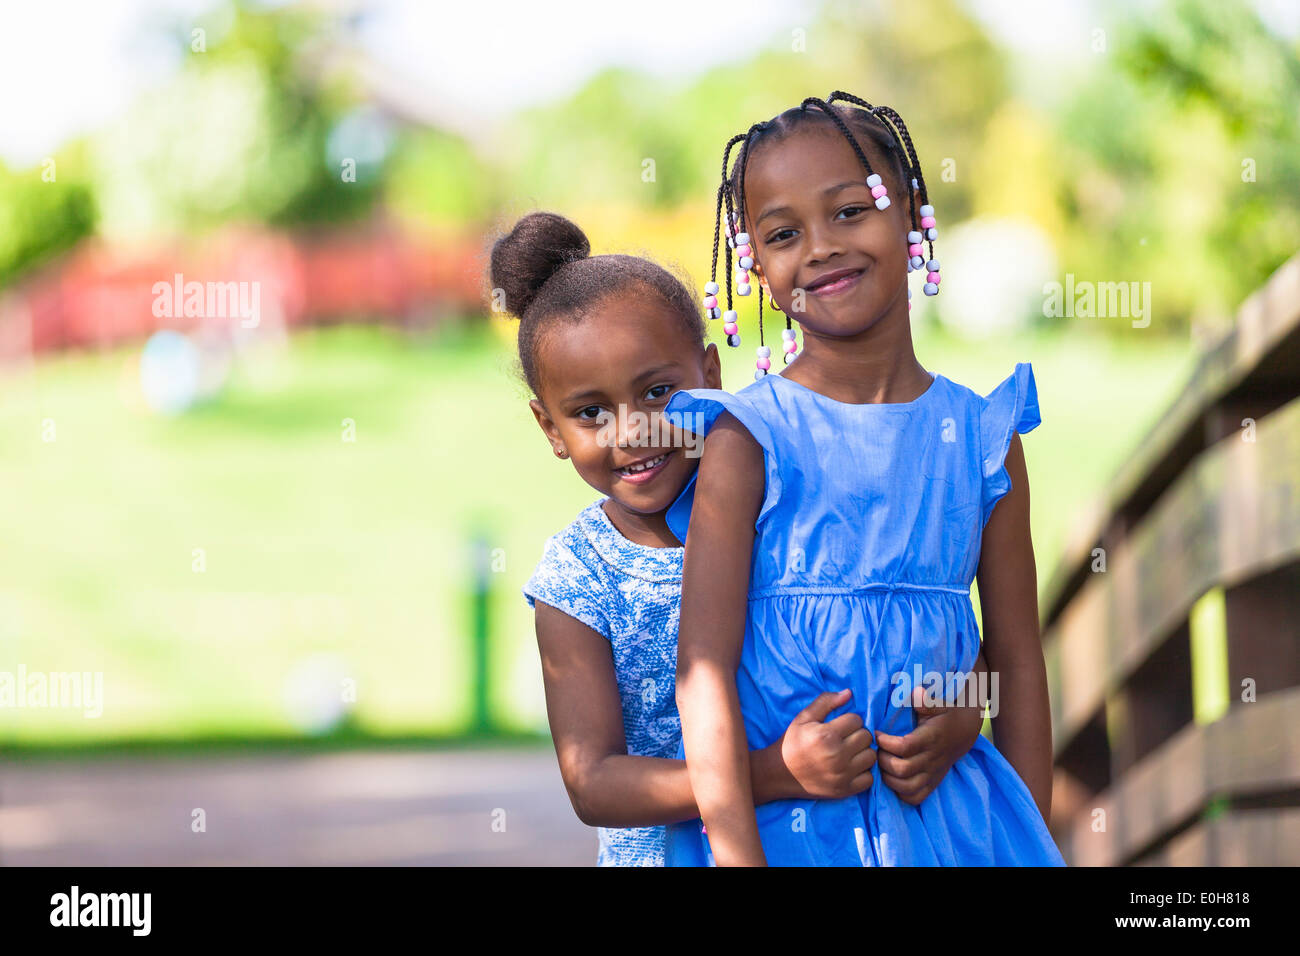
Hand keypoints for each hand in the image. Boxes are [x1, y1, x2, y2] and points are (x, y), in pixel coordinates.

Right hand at [776, 689, 874, 799]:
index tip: (840, 726)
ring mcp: (842, 775)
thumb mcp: (803, 718)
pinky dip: (863, 773)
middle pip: (866, 737)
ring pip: (871, 757)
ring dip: (863, 753)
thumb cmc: (792, 743)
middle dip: (858, 734)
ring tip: (851, 752)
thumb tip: (849, 693)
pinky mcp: (844, 790)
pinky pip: (869, 779)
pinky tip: (851, 768)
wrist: (778, 774)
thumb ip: (825, 702)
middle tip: (846, 738)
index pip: (856, 720)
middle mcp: (837, 755)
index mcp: (826, 735)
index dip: (849, 720)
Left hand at [874, 683, 985, 805]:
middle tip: (876, 750)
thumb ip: (926, 701)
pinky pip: (915, 798)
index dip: (886, 742)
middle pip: (901, 770)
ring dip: (888, 778)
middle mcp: (931, 759)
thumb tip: (917, 692)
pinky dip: (900, 793)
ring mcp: (932, 774)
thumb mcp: (938, 703)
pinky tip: (893, 779)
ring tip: (882, 764)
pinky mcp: (932, 783)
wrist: (965, 731)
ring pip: (906, 787)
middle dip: (882, 760)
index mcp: (930, 739)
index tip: (877, 733)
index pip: (904, 747)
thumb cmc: (945, 715)